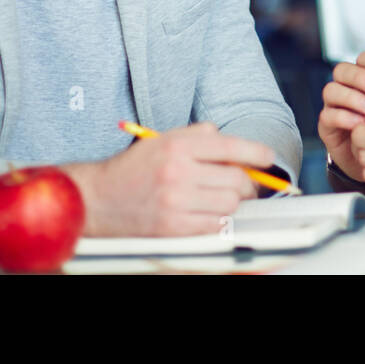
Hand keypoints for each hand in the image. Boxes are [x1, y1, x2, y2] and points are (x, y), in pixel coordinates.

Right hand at [66, 122, 273, 236]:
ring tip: (217, 198)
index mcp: (177, 145)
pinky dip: (217, 220)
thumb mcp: (162, 140)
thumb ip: (198, 136)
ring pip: (229, 204)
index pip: (230, 146)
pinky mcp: (173, 227)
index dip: (256, 153)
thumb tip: (231, 144)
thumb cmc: (132, 169)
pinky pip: (215, 226)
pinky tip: (206, 213)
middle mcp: (178, 171)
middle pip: (235, 179)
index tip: (267, 158)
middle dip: (245, 183)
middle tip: (240, 184)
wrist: (97, 200)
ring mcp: (176, 201)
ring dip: (231, 202)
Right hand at [317, 51, 364, 179]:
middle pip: (342, 70)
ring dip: (350, 97)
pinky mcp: (328, 127)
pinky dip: (342, 117)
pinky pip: (327, 115)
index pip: (362, 59)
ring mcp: (335, 106)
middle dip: (360, 77)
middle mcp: (346, 87)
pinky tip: (360, 124)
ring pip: (330, 90)